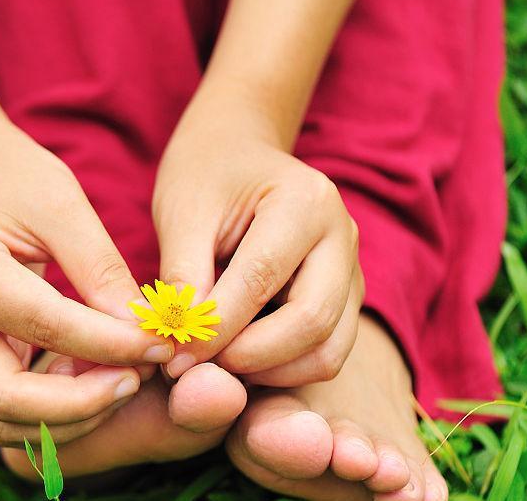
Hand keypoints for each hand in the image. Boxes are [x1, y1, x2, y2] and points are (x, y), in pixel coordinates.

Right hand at [0, 115, 173, 445]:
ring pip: (5, 421)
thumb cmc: (15, 179)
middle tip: (138, 379)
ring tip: (124, 379)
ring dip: (71, 418)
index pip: (44, 325)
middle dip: (81, 406)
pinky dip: (57, 411)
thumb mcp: (62, 204)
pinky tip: (98, 377)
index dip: (111, 344)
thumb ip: (101, 269)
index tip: (163, 343)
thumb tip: (144, 331)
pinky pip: (10, 410)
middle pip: (5, 402)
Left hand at [152, 97, 362, 386]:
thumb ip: (183, 278)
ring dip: (269, 372)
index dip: (216, 326)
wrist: (234, 154)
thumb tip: (179, 345)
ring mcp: (352, 271)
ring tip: (213, 365)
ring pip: (328, 350)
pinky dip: (282, 370)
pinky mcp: (345, 299)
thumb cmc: (204, 178)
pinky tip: (236, 360)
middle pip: (312, 322)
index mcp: (306, 201)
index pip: (262, 279)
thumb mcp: (182, 215)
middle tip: (196, 368)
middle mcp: (342, 237)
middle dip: (249, 357)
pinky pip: (326, 353)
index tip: (174, 354)